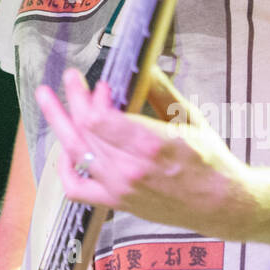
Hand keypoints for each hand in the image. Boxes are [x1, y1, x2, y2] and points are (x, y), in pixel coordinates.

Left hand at [35, 68, 257, 240]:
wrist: (222, 206)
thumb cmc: (210, 163)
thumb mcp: (190, 118)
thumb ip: (160, 90)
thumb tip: (143, 63)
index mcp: (153, 146)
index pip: (101, 120)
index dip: (93, 97)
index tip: (99, 81)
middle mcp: (131, 170)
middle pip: (86, 130)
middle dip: (76, 98)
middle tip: (71, 77)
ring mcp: (120, 188)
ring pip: (77, 151)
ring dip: (59, 121)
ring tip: (47, 97)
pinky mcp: (116, 202)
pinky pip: (75, 188)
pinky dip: (63, 168)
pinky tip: (62, 147)